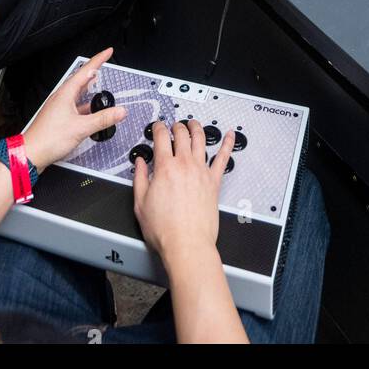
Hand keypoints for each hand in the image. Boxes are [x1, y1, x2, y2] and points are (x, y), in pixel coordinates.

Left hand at [22, 49, 125, 172]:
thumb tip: (120, 111)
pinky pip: (76, 106)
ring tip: (101, 89)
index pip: (86, 70)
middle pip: (81, 79)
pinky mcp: (58, 118)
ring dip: (90, 90)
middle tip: (105, 65)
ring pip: (78, 93)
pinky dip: (86, 106)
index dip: (99, 59)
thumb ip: (103, 119)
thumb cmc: (48, 138)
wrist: (31, 154)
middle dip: (95, 71)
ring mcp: (59, 107)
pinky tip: (91, 113)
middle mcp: (62, 97)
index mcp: (66, 93)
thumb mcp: (81, 128)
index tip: (108, 51)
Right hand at [133, 120, 234, 267]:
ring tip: (193, 124)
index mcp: (165, 168)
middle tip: (174, 126)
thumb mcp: (140, 203)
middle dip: (176, 126)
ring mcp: (201, 171)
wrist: (186, 244)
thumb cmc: (164, 229)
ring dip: (196, 128)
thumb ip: (139, 179)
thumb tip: (139, 164)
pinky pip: (223, 158)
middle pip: (182, 134)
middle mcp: (185, 165)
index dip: (158, 128)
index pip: (161, 137)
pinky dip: (227, 144)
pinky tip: (230, 136)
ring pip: (201, 140)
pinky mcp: (214, 182)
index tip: (157, 127)